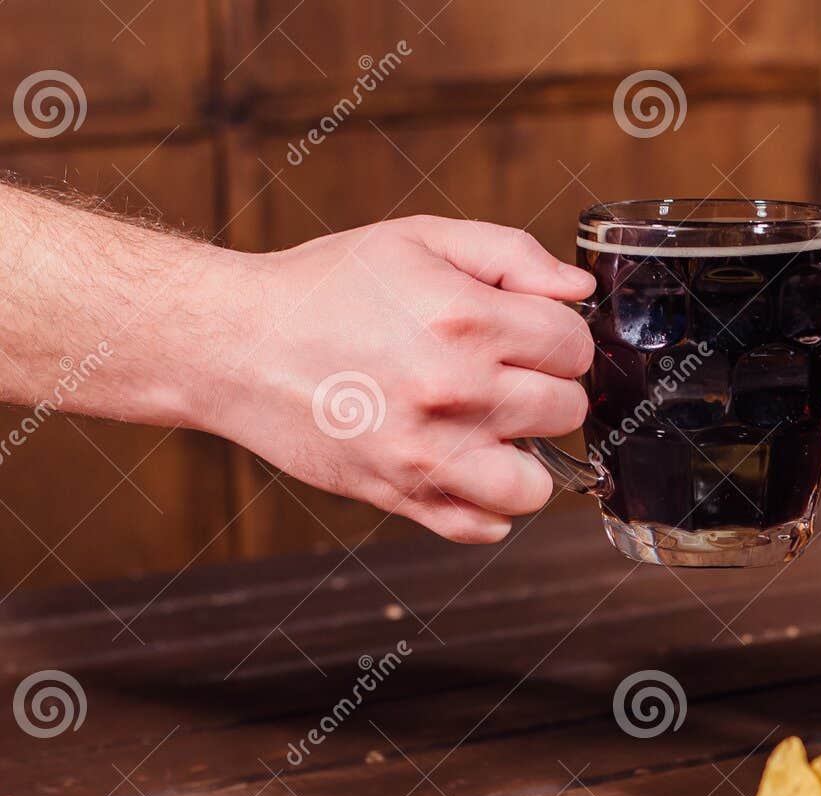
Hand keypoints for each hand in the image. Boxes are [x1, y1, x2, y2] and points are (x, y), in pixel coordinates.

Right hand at [207, 215, 595, 542]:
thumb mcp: (420, 238)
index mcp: (466, 319)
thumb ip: (512, 255)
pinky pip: (482, 527)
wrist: (237, 344)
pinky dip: (485, 506)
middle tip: (505, 377)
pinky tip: (465, 466)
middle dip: (546, 390)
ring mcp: (428, 451)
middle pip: (566, 410)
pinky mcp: (401, 494)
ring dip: (525, 458)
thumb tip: (579, 291)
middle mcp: (454, 389)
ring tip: (493, 429)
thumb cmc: (328, 287)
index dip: (558, 338)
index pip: (573, 346)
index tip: (529, 337)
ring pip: (536, 484)